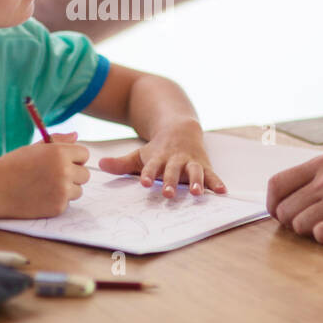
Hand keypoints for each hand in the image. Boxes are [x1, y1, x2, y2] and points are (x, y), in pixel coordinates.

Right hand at [0, 132, 89, 218]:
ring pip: (78, 190)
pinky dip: (56, 202)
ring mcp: (62, 190)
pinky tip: (39, 197)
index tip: (62, 162)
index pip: (84, 154)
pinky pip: (67, 203)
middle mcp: (64, 171)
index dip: (74, 158)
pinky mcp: (58, 207)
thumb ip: (58, 141)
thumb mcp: (34, 148)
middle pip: (85, 174)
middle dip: (73, 175)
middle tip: (52, 176)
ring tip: (44, 187)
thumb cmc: (12, 166)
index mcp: (60, 152)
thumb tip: (76, 135)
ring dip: (66, 190)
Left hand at [97, 121, 227, 196]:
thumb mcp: (140, 154)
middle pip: (172, 171)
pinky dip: (217, 182)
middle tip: (167, 194)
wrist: (180, 128)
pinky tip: (222, 191)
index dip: (147, 174)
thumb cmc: (158, 149)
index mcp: (158, 158)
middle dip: (170, 181)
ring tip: (197, 193)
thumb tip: (100, 165)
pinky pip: (211, 174)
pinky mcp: (203, 165)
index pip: (150, 167)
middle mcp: (175, 160)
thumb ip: (121, 163)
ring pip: (194, 172)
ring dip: (196, 182)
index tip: (144, 183)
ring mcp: (190, 162)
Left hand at [266, 152, 322, 243]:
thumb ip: (317, 178)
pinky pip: (322, 235)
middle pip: (285, 211)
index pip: (276, 185)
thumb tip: (285, 200)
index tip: (282, 216)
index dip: (273, 206)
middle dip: (293, 224)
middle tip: (313, 226)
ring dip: (310, 234)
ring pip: (300, 226)